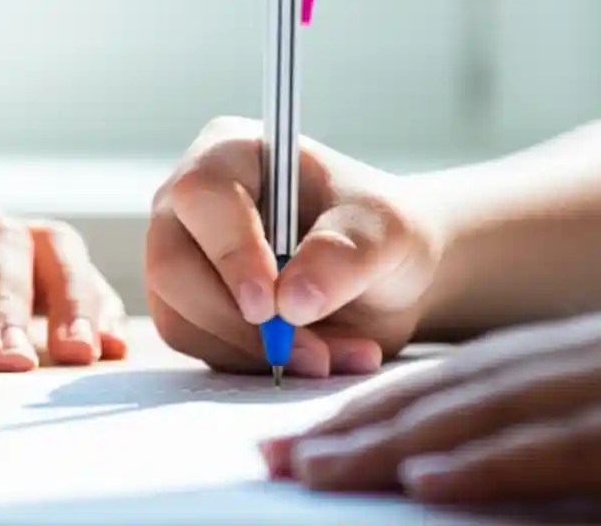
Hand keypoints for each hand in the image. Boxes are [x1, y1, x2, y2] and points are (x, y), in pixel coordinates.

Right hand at [146, 117, 445, 376]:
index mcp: (228, 155)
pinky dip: (251, 365)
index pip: (202, 198)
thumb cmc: (378, 232)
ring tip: (331, 357)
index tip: (270, 306)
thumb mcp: (385, 231)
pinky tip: (308, 357)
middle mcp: (187, 204)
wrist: (383, 276)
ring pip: (179, 315)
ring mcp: (178, 256)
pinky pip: (195, 345)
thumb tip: (292, 301)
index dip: (230, 252)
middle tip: (310, 354)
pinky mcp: (182, 306)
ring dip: (253, 352)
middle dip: (240, 322)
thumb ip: (344, 254)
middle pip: (172, 266)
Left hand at [260, 312, 600, 503]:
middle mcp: (556, 365)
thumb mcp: (580, 401)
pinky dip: (480, 464)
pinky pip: (547, 448)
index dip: (358, 412)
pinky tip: (421, 481)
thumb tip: (424, 464)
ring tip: (314, 467)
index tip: (291, 444)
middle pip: (437, 397)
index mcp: (542, 360)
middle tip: (273, 458)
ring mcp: (589, 390)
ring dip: (388, 441)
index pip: (436, 385)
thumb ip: (515, 426)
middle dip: (349, 428)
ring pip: (473, 413)